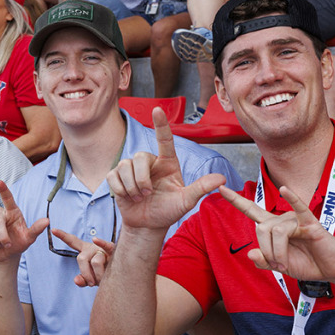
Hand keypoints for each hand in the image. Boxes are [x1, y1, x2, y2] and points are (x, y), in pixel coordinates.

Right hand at [0, 181, 48, 262]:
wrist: (6, 253)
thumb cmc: (18, 243)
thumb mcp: (29, 238)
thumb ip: (36, 229)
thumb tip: (47, 221)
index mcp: (13, 211)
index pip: (8, 198)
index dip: (3, 190)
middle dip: (3, 237)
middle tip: (8, 243)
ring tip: (0, 243)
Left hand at [50, 228, 115, 286]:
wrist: (122, 274)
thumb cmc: (105, 274)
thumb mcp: (91, 278)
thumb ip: (82, 280)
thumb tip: (77, 281)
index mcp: (85, 250)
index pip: (73, 242)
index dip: (63, 236)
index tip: (53, 229)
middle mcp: (92, 247)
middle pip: (81, 258)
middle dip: (86, 273)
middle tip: (92, 283)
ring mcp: (101, 247)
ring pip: (95, 261)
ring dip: (98, 275)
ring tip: (103, 280)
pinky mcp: (113, 249)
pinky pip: (106, 246)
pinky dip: (101, 243)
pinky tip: (96, 240)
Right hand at [108, 108, 225, 231]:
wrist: (148, 226)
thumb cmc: (168, 211)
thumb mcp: (186, 201)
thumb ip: (201, 188)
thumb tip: (222, 179)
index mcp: (167, 163)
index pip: (164, 139)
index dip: (161, 124)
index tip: (157, 109)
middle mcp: (150, 163)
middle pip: (139, 157)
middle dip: (141, 178)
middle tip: (148, 193)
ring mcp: (131, 170)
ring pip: (124, 167)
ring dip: (132, 187)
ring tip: (139, 198)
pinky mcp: (117, 178)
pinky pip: (113, 177)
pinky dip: (120, 190)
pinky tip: (127, 197)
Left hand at [219, 184, 334, 283]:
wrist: (331, 269)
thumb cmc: (306, 263)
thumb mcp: (279, 266)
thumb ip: (263, 262)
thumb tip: (250, 253)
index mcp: (273, 227)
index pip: (251, 210)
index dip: (236, 200)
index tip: (220, 188)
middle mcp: (282, 220)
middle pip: (261, 228)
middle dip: (266, 250)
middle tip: (277, 266)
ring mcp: (296, 220)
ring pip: (276, 231)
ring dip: (279, 253)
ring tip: (286, 265)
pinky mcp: (311, 224)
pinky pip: (300, 209)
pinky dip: (292, 199)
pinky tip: (285, 190)